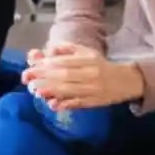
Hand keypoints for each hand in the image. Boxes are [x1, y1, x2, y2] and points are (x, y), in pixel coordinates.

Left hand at [21, 42, 144, 109]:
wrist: (126, 80)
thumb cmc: (101, 65)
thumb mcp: (86, 52)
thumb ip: (66, 49)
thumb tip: (48, 51)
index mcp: (87, 59)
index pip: (64, 62)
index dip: (46, 65)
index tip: (32, 67)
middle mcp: (90, 73)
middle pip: (64, 75)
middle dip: (44, 77)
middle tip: (28, 79)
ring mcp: (92, 89)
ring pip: (70, 89)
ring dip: (51, 91)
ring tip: (36, 91)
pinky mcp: (94, 102)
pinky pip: (78, 103)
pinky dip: (66, 104)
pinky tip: (53, 104)